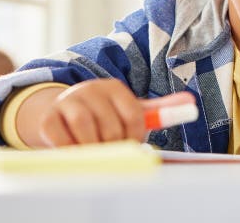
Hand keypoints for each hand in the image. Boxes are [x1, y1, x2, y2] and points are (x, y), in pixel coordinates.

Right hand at [39, 79, 194, 146]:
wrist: (61, 112)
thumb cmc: (103, 114)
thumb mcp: (129, 109)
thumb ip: (158, 109)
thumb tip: (191, 103)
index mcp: (114, 87)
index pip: (134, 113)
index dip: (136, 135)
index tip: (132, 144)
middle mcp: (90, 90)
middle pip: (110, 124)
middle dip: (114, 144)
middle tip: (113, 152)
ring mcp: (67, 102)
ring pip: (85, 129)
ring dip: (93, 147)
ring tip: (96, 152)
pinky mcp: (48, 118)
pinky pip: (60, 138)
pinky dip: (70, 149)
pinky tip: (76, 150)